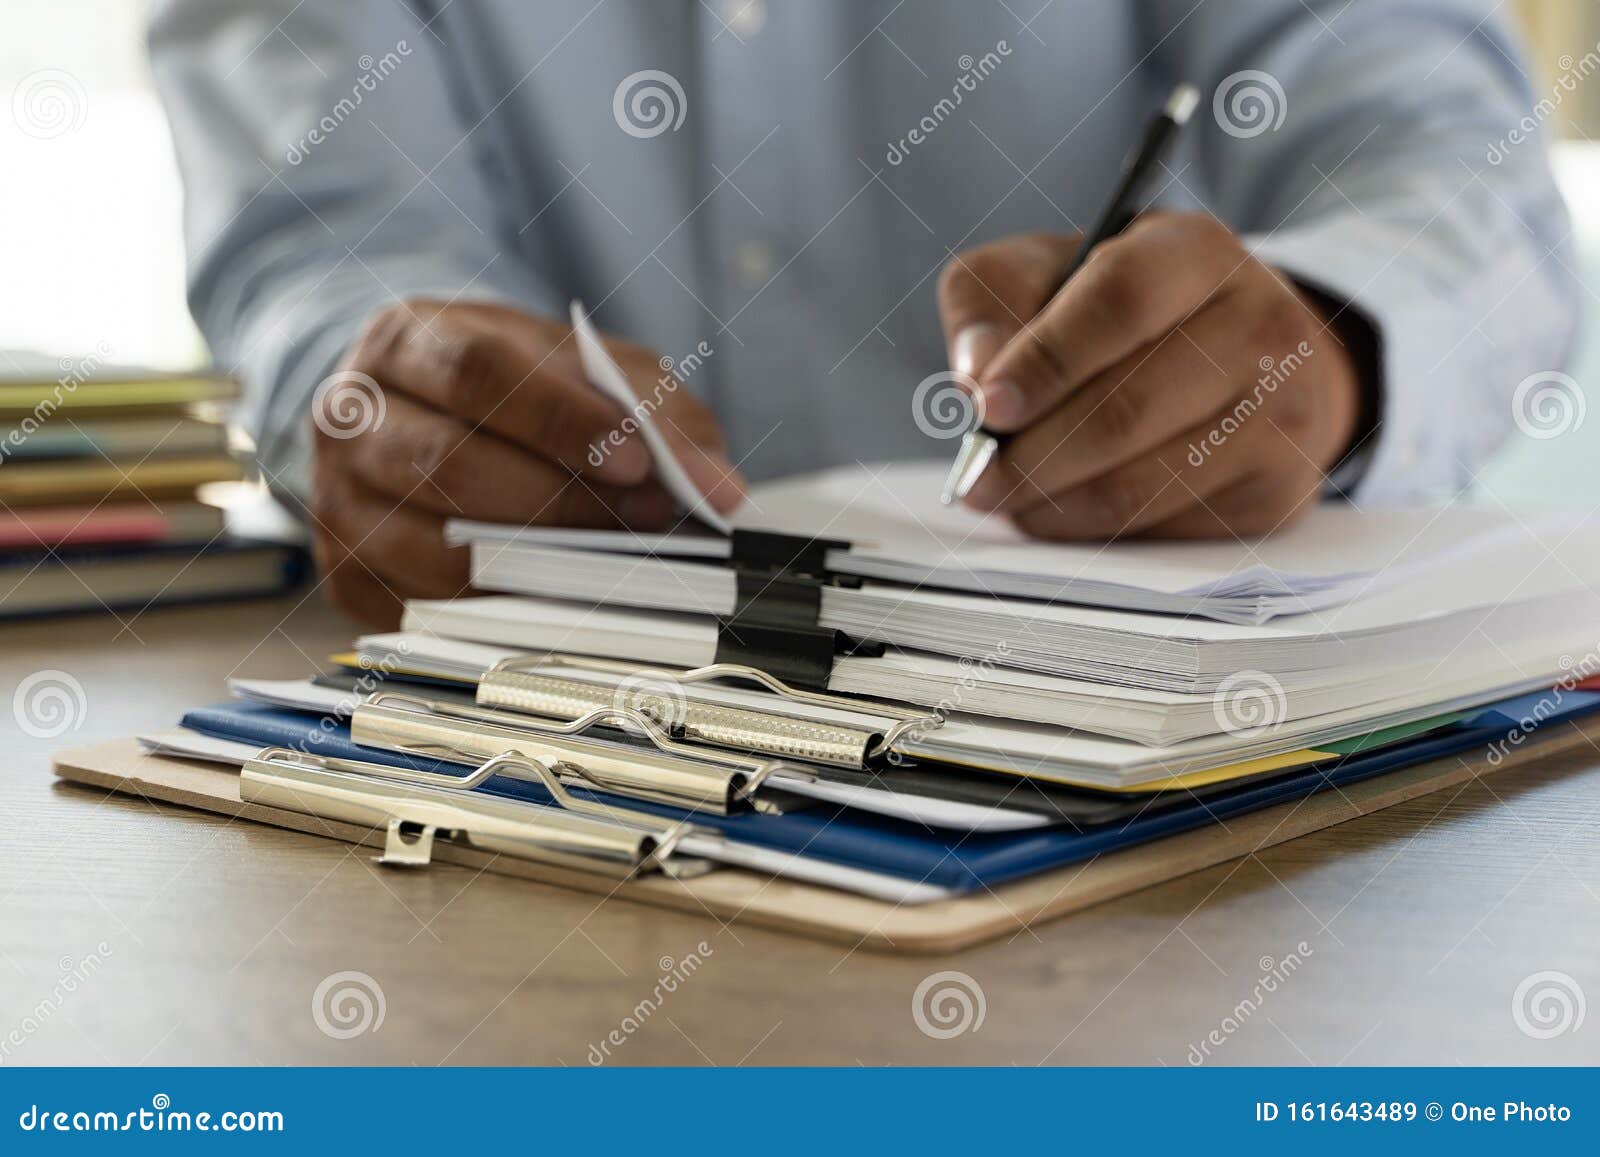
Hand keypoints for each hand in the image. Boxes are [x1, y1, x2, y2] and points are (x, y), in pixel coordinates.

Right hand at [310, 299, 744, 626]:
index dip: (560, 420)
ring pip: (435, 550)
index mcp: (405, 342)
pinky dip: (504, 613)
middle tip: (652, 522)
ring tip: (621, 567)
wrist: (415, 416)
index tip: (636, 461)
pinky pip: (428, 609)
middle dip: (564, 502)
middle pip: (449, 465)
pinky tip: (564, 604)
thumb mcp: (579, 367)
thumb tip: (715, 487)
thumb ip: (650, 408)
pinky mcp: (346, 575)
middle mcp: (349, 418)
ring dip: (541, 567)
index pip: (476, 373)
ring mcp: (336, 502)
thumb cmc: (508, 388)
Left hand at [936, 212, 1368, 539]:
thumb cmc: (1121, 314)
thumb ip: (993, 300)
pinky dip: (1093, 529)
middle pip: (1128, 409)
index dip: (1045, 361)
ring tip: (1007, 495)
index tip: (986, 408)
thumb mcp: (1048, 271)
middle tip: (976, 477)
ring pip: (1141, 484)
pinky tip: (1063, 508)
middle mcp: (1260, 326)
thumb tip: (976, 375)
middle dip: (1032, 456)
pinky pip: (1161, 528)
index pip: (1120, 301)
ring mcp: (1280, 414)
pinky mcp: (1275, 492)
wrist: (1240, 358)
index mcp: (1193, 253)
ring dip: (1053, 503)